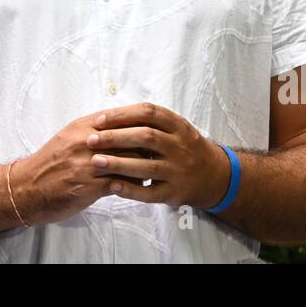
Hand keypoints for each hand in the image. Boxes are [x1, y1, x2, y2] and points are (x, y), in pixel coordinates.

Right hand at [9, 111, 144, 225]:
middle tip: (160, 150)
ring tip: (153, 168)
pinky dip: (133, 184)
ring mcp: (88, 164)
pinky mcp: (89, 186)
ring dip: (144, 166)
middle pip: (129, 137)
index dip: (141, 122)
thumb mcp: (70, 136)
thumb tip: (121, 123)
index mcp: (83, 126)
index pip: (120, 118)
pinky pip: (120, 183)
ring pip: (128, 161)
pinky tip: (141, 185)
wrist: (28, 188)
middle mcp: (86, 142)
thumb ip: (94, 128)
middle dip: (147, 144)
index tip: (155, 128)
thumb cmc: (51, 162)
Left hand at [85, 102, 230, 209]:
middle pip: (146, 137)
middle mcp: (180, 146)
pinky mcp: (175, 192)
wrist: (214, 176)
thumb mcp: (175, 128)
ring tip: (95, 161)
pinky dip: (131, 189)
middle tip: (91, 140)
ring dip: (119, 163)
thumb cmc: (185, 147)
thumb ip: (149, 122)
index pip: (149, 113)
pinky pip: (150, 193)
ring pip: (147, 166)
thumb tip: (109, 116)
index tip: (100, 119)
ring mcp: (179, 170)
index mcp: (178, 126)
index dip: (123, 115)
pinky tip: (112, 186)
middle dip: (116, 137)